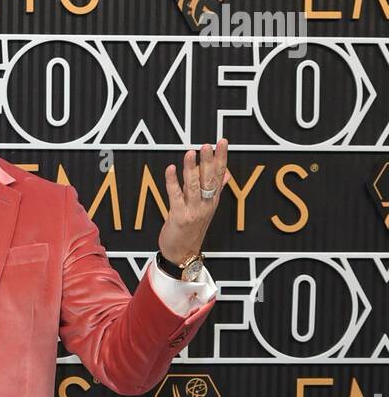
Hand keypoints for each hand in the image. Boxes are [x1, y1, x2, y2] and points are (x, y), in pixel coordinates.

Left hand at [158, 139, 228, 265]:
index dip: (221, 158)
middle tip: (207, 145)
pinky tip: (171, 169)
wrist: (182, 254)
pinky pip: (175, 196)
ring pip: (193, 186)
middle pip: (208, 179)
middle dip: (208, 161)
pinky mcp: (178, 216)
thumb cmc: (192, 230)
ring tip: (190, 153)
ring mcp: (192, 211)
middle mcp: (205, 204)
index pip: (219, 175)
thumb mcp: (207, 209)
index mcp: (212, 200)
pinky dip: (172, 182)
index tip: (222, 142)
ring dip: (191, 169)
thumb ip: (216, 190)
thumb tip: (227, 174)